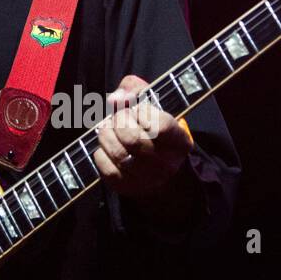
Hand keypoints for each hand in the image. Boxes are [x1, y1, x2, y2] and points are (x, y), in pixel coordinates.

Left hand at [93, 74, 193, 197]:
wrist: (157, 169)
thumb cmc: (153, 130)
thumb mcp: (153, 106)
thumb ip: (136, 91)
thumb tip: (116, 97)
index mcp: (179, 141)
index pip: (158, 126)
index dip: (141, 112)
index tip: (137, 109)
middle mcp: (167, 163)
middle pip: (133, 140)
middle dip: (118, 122)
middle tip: (117, 117)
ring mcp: (148, 179)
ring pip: (119, 154)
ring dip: (106, 135)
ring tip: (108, 128)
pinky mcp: (129, 187)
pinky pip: (107, 169)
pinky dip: (101, 153)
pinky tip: (106, 147)